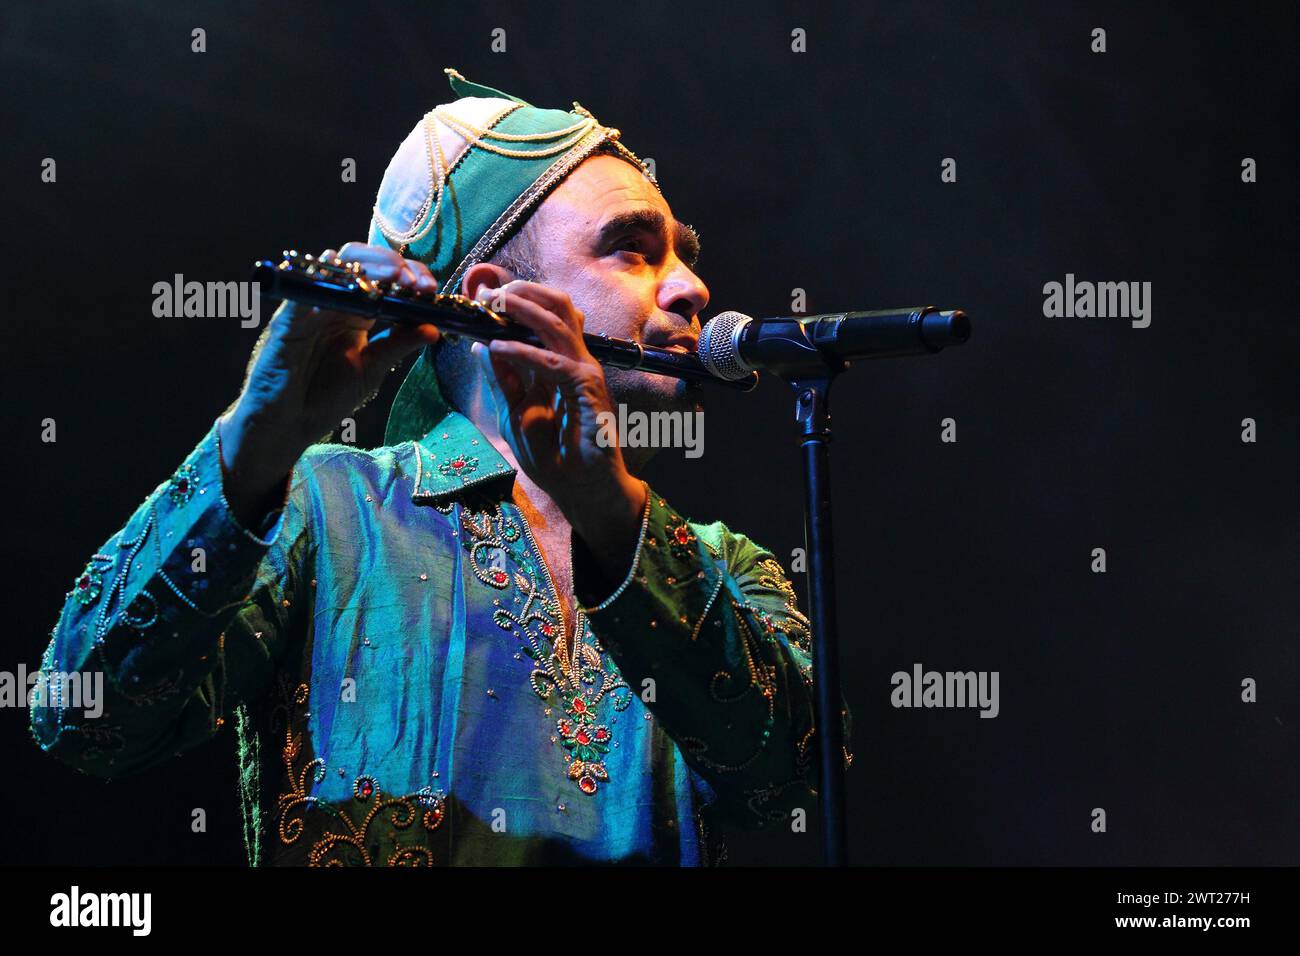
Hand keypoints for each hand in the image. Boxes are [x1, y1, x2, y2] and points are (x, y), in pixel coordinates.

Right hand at [219, 242, 440, 524]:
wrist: (290, 424)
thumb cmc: (327, 398)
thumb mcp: (372, 370)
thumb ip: (399, 346)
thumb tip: (434, 329)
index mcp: (357, 314)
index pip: (384, 281)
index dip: (408, 277)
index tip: (429, 288)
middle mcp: (334, 303)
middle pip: (361, 265)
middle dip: (391, 265)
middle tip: (412, 279)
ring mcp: (310, 308)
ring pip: (333, 268)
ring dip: (366, 267)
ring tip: (392, 275)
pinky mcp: (287, 321)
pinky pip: (302, 292)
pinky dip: (321, 280)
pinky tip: (341, 273)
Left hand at [473, 281, 645, 558]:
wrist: (584, 491)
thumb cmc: (557, 457)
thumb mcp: (515, 414)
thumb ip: (502, 381)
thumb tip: (480, 346)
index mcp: (563, 362)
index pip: (546, 316)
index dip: (519, 298)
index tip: (484, 294)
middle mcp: (576, 361)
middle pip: (560, 307)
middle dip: (525, 292)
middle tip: (491, 292)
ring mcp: (586, 375)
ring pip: (559, 325)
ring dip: (525, 311)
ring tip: (496, 304)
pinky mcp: (589, 394)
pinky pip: (556, 365)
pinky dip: (525, 354)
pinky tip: (500, 348)